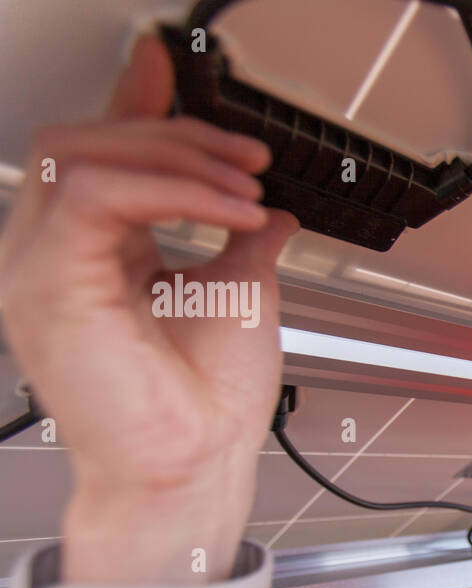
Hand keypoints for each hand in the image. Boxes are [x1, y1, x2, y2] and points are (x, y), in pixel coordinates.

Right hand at [0, 34, 298, 582]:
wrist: (196, 466)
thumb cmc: (205, 403)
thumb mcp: (237, 290)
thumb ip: (235, 232)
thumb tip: (264, 200)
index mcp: (92, 252)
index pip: (98, 152)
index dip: (133, 102)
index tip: (171, 68)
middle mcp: (53, 254)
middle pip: (86, 140)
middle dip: (179, 134)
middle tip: (249, 160)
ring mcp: (37, 266)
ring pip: (80, 152)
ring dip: (178, 157)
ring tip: (244, 191)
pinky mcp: (45, 282)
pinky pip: (91, 192)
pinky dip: (169, 189)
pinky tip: (227, 210)